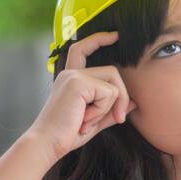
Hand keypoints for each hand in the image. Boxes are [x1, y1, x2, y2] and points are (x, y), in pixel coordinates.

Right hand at [26, 31, 136, 161]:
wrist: (48, 144)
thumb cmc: (67, 135)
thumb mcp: (94, 121)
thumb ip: (111, 110)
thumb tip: (132, 103)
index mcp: (71, 79)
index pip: (82, 49)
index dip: (99, 39)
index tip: (115, 35)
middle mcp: (71, 73)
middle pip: (113, 71)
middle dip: (121, 96)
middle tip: (119, 119)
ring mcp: (74, 76)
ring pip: (113, 82)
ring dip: (110, 106)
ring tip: (90, 121)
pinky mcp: (78, 83)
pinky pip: (108, 92)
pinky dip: (103, 110)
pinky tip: (86, 119)